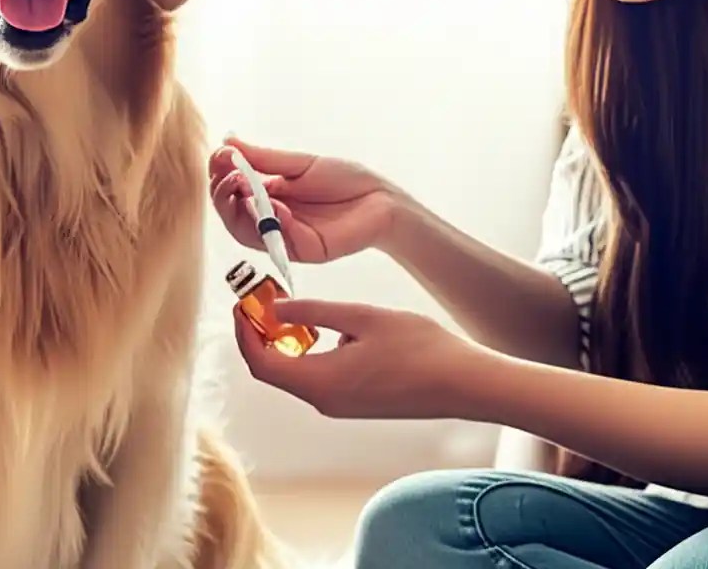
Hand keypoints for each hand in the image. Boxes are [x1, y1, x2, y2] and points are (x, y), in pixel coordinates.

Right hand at [208, 137, 403, 263]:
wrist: (381, 199)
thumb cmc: (345, 180)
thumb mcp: (299, 164)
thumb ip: (263, 159)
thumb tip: (227, 142)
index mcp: (268, 196)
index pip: (231, 192)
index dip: (220, 176)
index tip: (219, 156)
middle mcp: (271, 219)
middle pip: (231, 216)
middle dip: (222, 195)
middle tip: (228, 176)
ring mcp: (285, 237)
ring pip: (246, 233)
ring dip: (239, 210)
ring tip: (243, 186)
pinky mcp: (303, 251)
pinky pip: (278, 241)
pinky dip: (273, 221)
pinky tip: (277, 205)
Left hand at [233, 298, 489, 419]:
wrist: (464, 384)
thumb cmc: (421, 348)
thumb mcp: (363, 318)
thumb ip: (315, 312)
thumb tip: (276, 307)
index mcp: (320, 382)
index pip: (260, 362)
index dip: (245, 332)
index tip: (243, 303)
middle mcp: (324, 402)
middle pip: (274, 370)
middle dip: (262, 335)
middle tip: (264, 300)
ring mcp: (340, 406)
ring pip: (297, 374)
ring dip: (287, 342)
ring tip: (292, 307)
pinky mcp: (356, 404)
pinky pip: (318, 378)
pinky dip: (309, 353)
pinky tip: (327, 328)